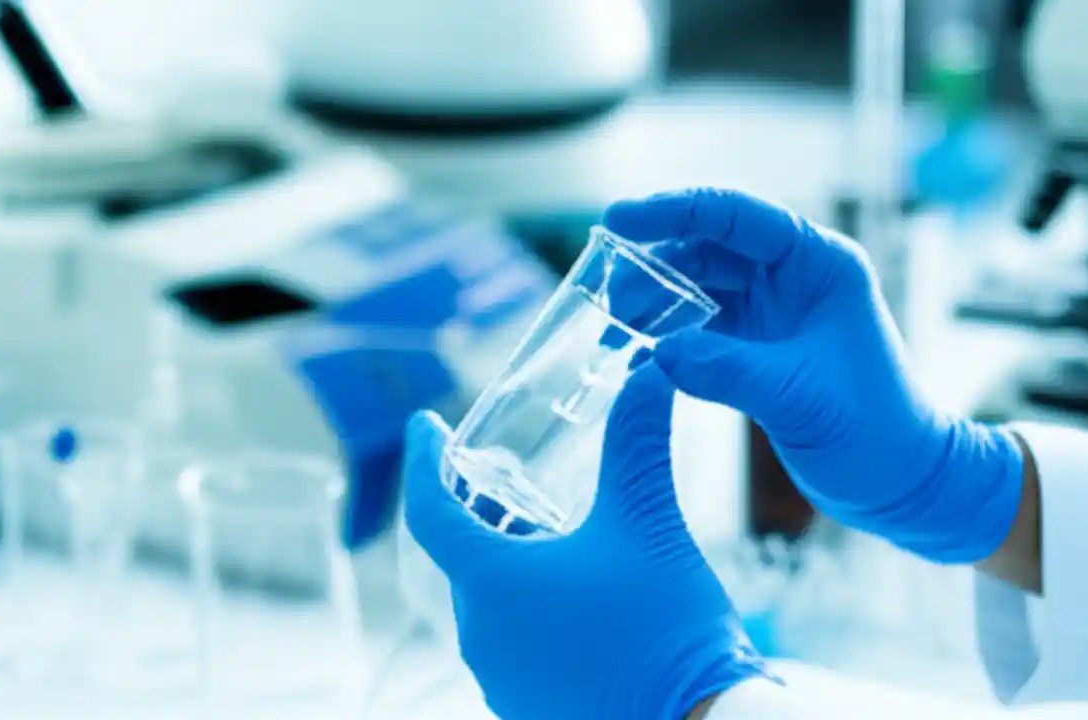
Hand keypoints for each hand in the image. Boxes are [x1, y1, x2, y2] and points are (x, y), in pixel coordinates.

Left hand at [403, 365, 768, 719]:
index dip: (423, 459)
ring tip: (548, 531)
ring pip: (487, 603)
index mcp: (490, 583)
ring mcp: (501, 681)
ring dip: (507, 562)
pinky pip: (512, 644)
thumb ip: (639, 441)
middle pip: (460, 556)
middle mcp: (480, 635)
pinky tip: (575, 598)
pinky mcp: (530, 710)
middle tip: (503, 473)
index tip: (423, 424)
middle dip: (476, 509)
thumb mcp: (649, 522)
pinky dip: (527, 608)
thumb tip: (653, 372)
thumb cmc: (664, 629)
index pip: (428, 510)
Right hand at [604, 188, 1023, 562]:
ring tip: (609, 332)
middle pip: (705, 248)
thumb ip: (728, 370)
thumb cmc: (875, 433)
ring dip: (652, 304)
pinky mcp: (756, 348)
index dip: (672, 212)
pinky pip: (697, 328)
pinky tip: (631, 357)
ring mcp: (772, 312)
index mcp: (818, 262)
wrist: (900, 484)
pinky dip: (664, 338)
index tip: (616, 221)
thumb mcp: (799, 398)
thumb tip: (657, 350)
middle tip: (604, 298)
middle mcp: (793, 276)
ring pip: (695, 287)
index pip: (734, 216)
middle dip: (651, 267)